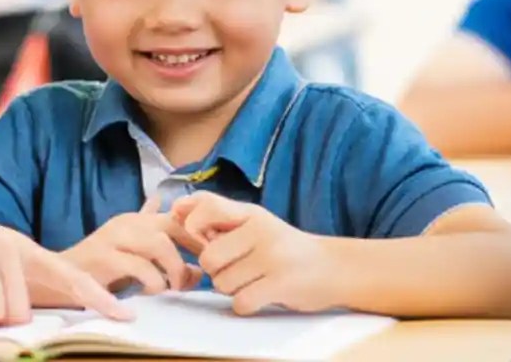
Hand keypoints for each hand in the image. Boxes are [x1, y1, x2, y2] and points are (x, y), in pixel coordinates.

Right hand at [62, 197, 201, 296]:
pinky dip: (152, 282)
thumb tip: (197, 269)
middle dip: (191, 249)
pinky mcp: (104, 257)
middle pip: (172, 225)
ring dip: (172, 269)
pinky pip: (139, 268)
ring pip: (159, 244)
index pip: (177, 218)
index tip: (209, 256)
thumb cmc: (102, 268)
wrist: (63, 276)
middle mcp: (126, 223)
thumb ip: (164, 260)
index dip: (198, 236)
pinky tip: (149, 291)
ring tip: (171, 287)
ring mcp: (114, 238)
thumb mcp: (134, 256)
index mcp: (136, 220)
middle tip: (196, 275)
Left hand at [171, 192, 337, 315]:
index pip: (205, 205)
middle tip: (234, 269)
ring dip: (231, 289)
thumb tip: (176, 211)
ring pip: (222, 283)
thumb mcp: (254, 222)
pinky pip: (241, 302)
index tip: (200, 238)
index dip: (191, 224)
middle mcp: (260, 230)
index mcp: (250, 213)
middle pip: (208, 258)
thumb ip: (219, 217)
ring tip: (252, 281)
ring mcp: (272, 257)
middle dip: (215, 271)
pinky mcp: (281, 284)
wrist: (333, 267)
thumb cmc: (283, 247)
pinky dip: (245, 304)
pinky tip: (260, 295)